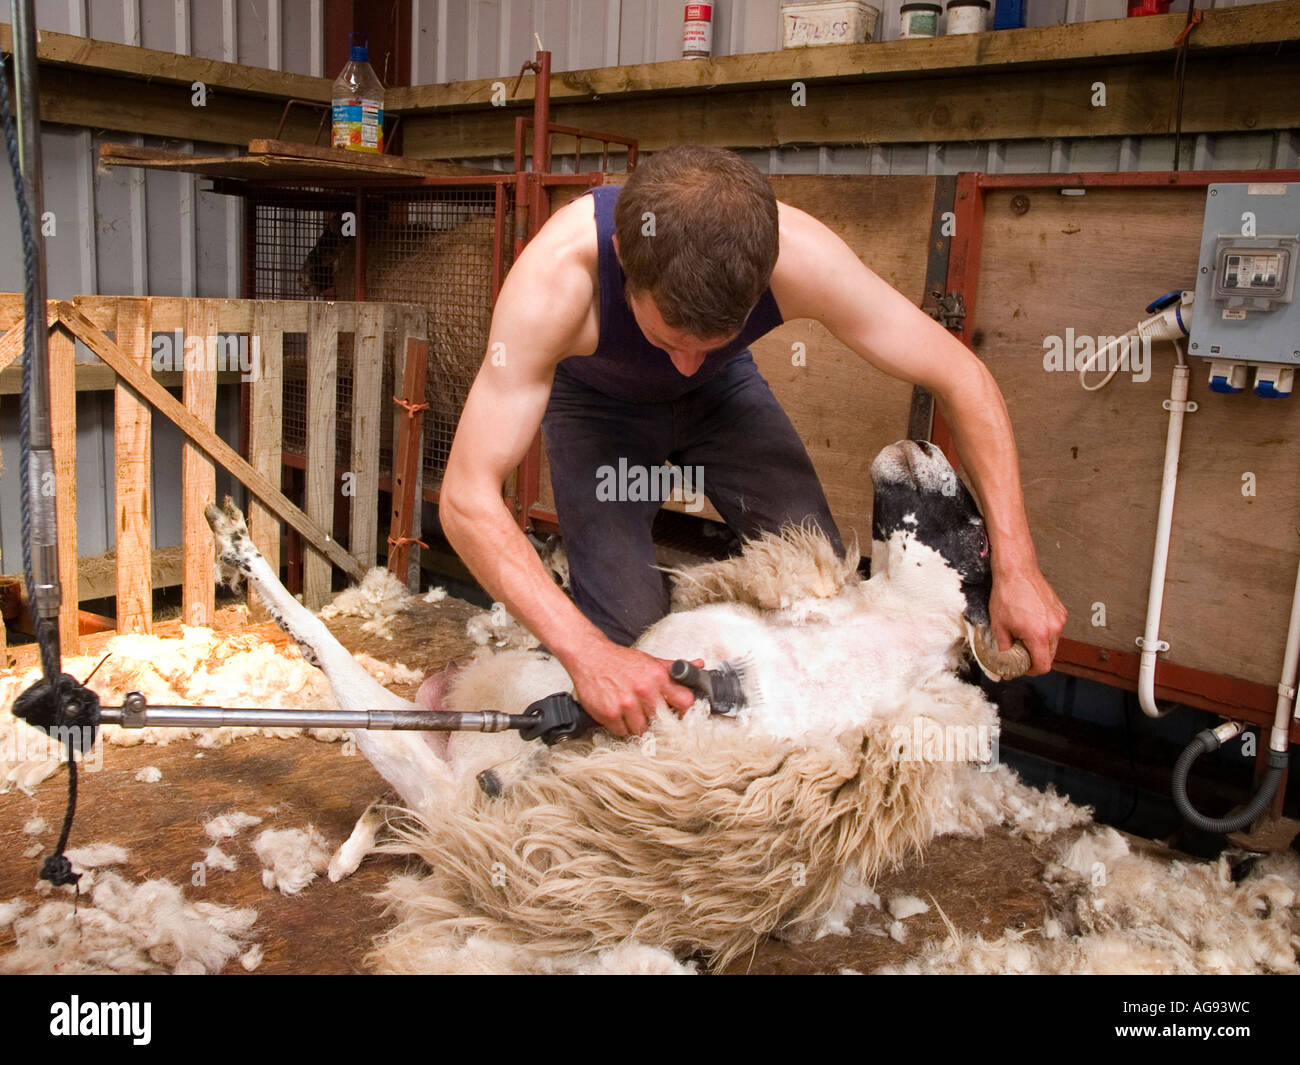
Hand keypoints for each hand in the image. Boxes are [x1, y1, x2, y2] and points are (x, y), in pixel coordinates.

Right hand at [564, 641, 698, 736]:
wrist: (590, 656)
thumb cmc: (621, 661)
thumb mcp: (651, 661)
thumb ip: (676, 667)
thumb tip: (699, 665)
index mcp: (658, 677)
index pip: (685, 702)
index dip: (683, 711)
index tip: (677, 714)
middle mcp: (644, 690)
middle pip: (662, 721)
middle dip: (656, 719)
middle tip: (648, 712)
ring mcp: (626, 703)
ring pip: (642, 730)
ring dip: (637, 724)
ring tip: (631, 711)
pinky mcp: (609, 713)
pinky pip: (622, 732)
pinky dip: (621, 726)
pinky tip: (618, 713)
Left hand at [989, 567, 1066, 675]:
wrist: (1016, 571)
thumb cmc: (1007, 594)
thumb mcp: (999, 626)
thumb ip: (1004, 648)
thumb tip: (1004, 662)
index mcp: (1039, 635)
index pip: (1043, 666)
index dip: (1031, 671)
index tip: (1022, 668)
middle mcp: (1054, 628)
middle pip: (1049, 656)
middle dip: (1034, 658)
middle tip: (1019, 653)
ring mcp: (1059, 619)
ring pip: (1053, 643)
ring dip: (1040, 645)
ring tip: (1023, 634)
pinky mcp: (1061, 611)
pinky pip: (1054, 629)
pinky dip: (1044, 632)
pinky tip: (1030, 623)